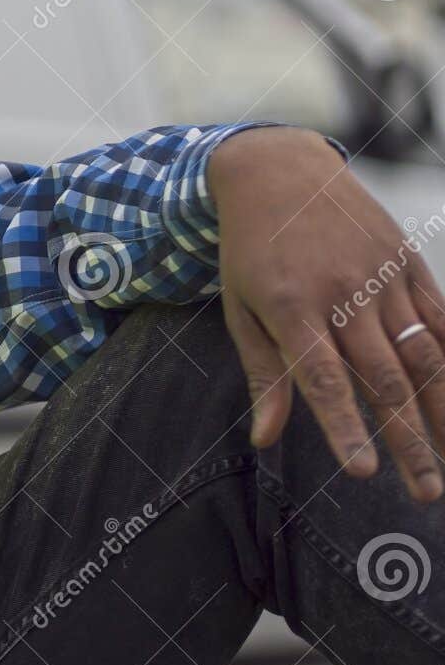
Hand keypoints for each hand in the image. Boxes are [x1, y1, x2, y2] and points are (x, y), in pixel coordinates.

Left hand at [210, 125, 444, 502]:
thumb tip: (264, 439)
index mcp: (291, 307)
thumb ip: (263, 374)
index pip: (324, 380)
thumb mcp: (240, 308)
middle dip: (408, 440)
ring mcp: (381, 277)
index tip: (364, 472)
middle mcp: (342, 294)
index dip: (345, 427)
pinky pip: (441, 320)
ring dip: (443, 413)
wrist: (277, 171)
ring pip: (424, 355)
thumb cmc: (250, 250)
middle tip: (426, 493)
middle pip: (384, 378)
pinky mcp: (407, 263)